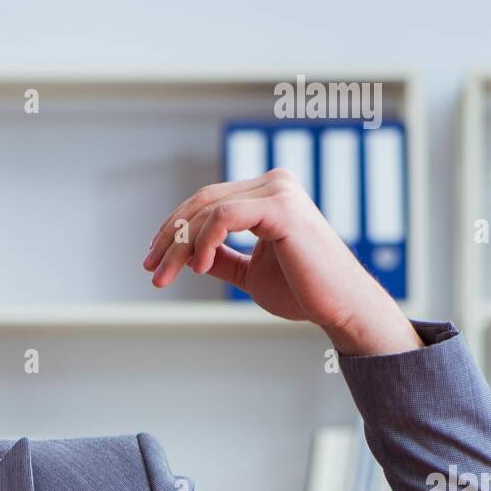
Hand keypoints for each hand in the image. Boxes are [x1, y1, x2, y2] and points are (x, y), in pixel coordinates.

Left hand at [141, 168, 421, 354]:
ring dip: (179, 246)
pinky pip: (224, 217)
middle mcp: (274, 183)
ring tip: (165, 277)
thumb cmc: (303, 291)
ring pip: (208, 210)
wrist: (340, 307)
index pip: (207, 202)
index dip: (175, 228)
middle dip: (170, 238)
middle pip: (202, 203)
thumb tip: (189, 256)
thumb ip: (222, 258)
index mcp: (267, 193)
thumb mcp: (250, 273)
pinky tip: (199, 269)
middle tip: (150, 270)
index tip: (153, 257)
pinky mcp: (281, 208)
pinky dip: (204, 242)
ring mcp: (279, 191)